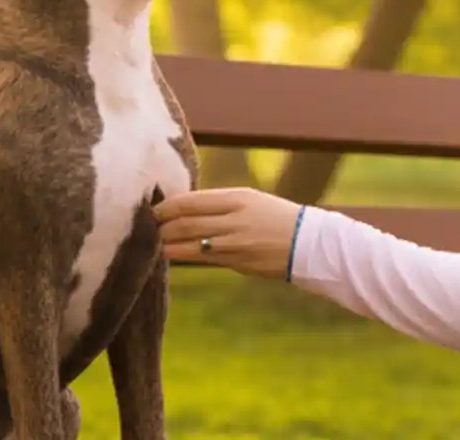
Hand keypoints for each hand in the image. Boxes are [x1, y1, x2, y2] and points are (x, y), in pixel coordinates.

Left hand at [152, 187, 304, 279]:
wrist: (308, 243)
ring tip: (158, 242)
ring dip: (169, 243)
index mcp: (238, 198)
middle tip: (151, 228)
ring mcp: (235, 242)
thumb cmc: (277, 218)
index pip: (191, 201)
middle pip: (186, 221)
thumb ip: (221, 205)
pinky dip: (184, 255)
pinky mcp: (237, 261)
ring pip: (191, 242)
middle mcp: (235, 218)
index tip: (155, 210)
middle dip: (163, 226)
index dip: (168, 207)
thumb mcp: (251, 201)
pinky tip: (172, 254)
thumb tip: (187, 209)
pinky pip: (203, 257)